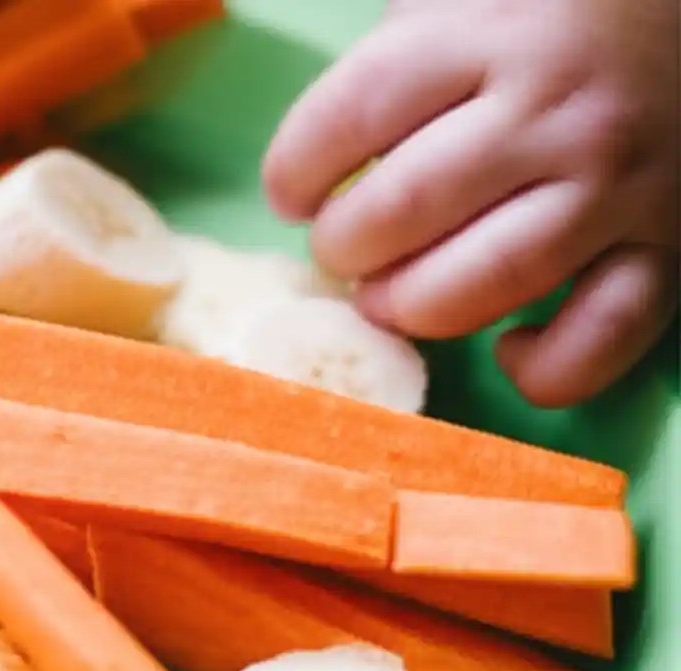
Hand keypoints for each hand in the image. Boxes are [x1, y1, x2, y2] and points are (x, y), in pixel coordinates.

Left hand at [263, 0, 678, 406]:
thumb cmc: (544, 12)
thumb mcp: (451, 4)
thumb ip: (386, 75)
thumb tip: (311, 181)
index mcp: (486, 37)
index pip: (351, 118)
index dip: (294, 172)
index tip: (291, 194)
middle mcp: (555, 114)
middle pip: (405, 210)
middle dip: (342, 249)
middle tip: (340, 249)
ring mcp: (619, 186)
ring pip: (486, 282)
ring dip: (411, 307)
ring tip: (388, 298)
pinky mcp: (669, 246)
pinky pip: (603, 337)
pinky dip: (547, 369)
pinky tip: (507, 349)